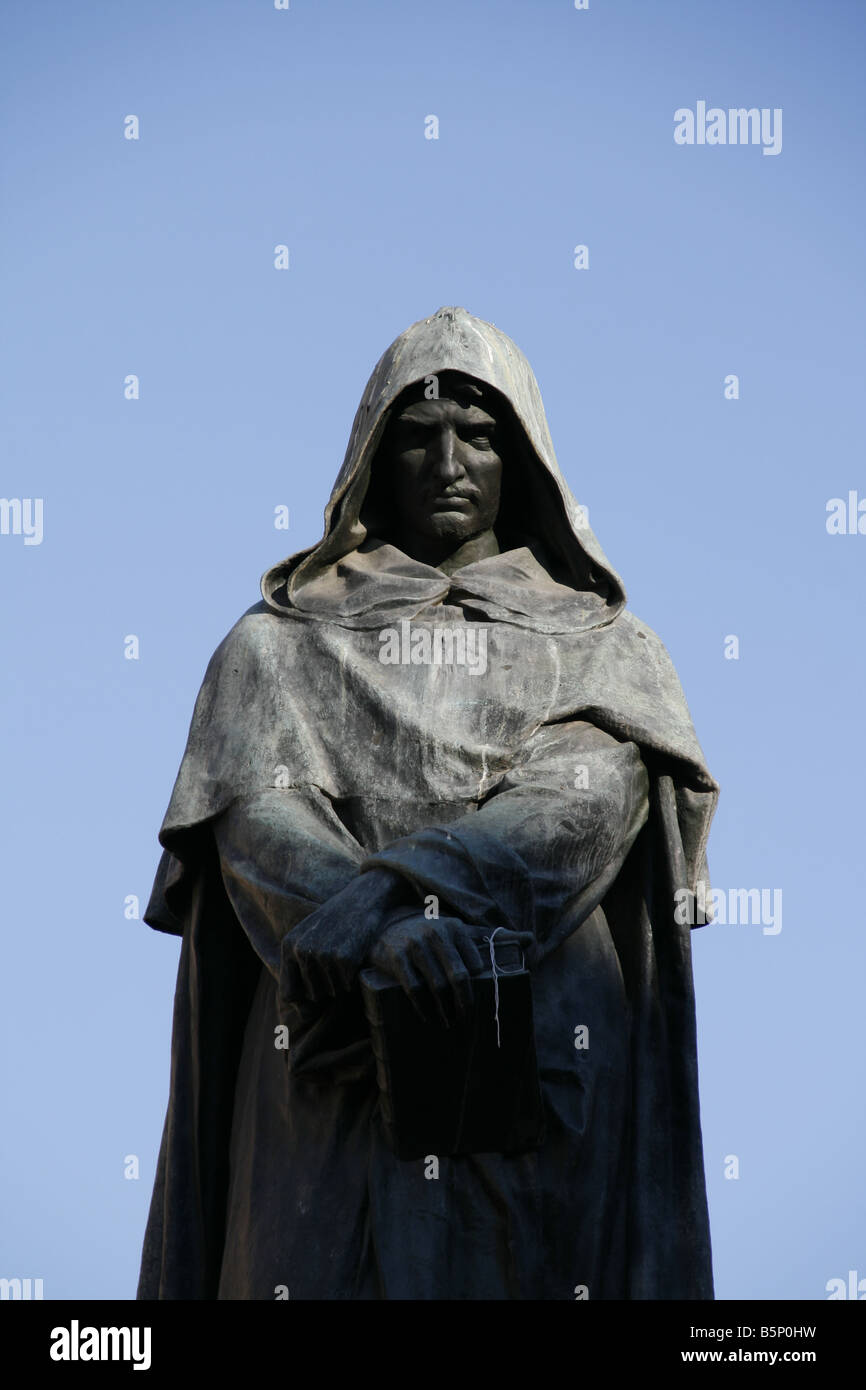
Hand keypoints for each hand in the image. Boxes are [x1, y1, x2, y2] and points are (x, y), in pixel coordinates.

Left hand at [281, 869, 408, 1003]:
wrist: (362, 898)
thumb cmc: (336, 922)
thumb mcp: (309, 937)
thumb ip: (300, 970)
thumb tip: (302, 1014)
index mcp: (289, 946)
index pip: (289, 993)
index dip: (302, 1003)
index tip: (315, 1002)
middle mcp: (302, 952)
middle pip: (313, 995)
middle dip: (326, 988)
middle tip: (336, 966)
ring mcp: (322, 955)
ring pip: (331, 992)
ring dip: (340, 983)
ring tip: (344, 958)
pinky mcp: (344, 958)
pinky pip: (347, 985)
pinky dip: (353, 978)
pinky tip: (355, 957)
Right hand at [367, 914, 487, 1027]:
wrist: (388, 929)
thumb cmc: (433, 935)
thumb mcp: (461, 931)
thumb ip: (495, 935)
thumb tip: (530, 939)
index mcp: (455, 928)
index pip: (475, 964)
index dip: (480, 986)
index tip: (482, 1002)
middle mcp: (436, 933)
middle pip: (459, 976)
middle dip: (465, 1003)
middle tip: (467, 1019)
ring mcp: (415, 945)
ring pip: (437, 985)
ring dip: (445, 1009)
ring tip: (449, 1022)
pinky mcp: (397, 957)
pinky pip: (414, 989)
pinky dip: (424, 1008)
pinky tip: (429, 1018)